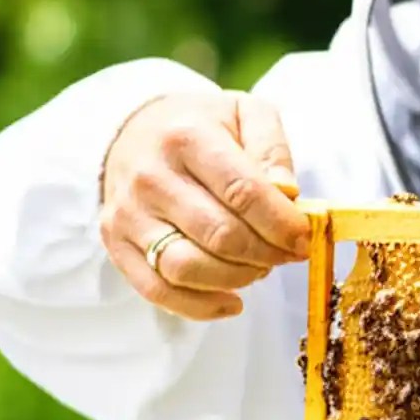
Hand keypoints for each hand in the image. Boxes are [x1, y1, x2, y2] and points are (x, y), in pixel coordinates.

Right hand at [99, 91, 310, 319]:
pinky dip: (201, 306)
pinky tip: (232, 300)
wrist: (133, 131)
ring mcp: (129, 213)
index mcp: (187, 138)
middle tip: (288, 253)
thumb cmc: (200, 126)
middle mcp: (151, 176)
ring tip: (260, 267)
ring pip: (187, 268)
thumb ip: (272, 146)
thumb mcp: (244, 113)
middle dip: (267, 253)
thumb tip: (287, 191)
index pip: (242, 192)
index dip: (281, 223)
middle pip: (220, 235)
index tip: (303, 237)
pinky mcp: (116, 243)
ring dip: (237, 278)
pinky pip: (158, 290)